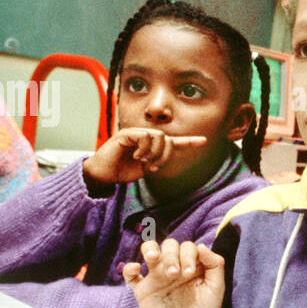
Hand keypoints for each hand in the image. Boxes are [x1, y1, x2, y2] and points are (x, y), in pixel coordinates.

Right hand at [82, 128, 206, 184]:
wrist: (103, 174)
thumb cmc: (120, 171)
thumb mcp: (143, 169)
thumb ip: (155, 162)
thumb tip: (160, 161)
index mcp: (151, 146)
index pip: (172, 141)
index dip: (188, 141)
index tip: (203, 141)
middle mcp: (145, 136)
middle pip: (167, 139)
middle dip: (165, 155)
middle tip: (153, 166)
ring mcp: (135, 133)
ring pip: (158, 136)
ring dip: (155, 152)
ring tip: (143, 161)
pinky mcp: (126, 133)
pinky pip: (145, 136)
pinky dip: (144, 149)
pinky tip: (136, 156)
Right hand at [123, 238, 224, 307]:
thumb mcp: (216, 289)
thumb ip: (215, 266)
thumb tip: (202, 246)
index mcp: (192, 266)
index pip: (188, 247)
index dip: (188, 254)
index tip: (189, 274)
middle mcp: (175, 268)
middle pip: (169, 246)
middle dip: (171, 255)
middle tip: (175, 275)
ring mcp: (157, 277)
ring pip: (150, 251)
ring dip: (150, 249)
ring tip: (152, 258)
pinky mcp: (143, 290)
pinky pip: (130, 275)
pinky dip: (129, 268)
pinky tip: (136, 268)